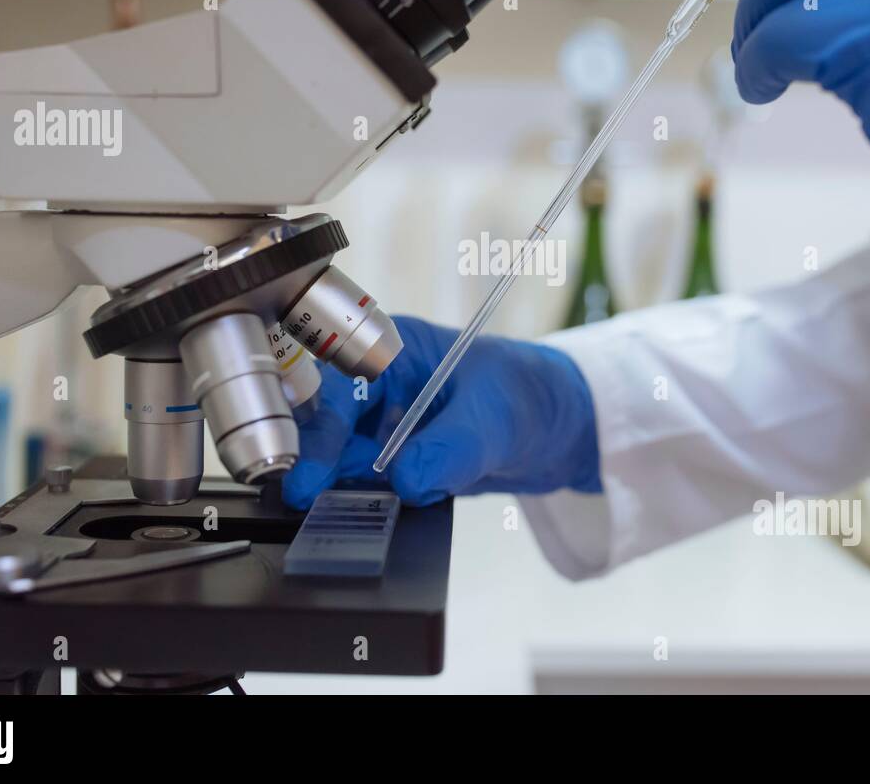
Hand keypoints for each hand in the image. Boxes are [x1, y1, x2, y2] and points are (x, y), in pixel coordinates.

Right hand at [281, 316, 600, 508]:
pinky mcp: (397, 461)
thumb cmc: (532, 394)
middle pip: (326, 426)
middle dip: (316, 463)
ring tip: (337, 516)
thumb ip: (449, 450)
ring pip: (340, 460)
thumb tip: (405, 482)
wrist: (564, 428)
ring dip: (339, 488)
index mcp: (392, 351)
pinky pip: (366, 485)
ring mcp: (386, 426)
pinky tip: (365, 518)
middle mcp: (380, 386)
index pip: (337, 389)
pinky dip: (365, 503)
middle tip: (305, 502)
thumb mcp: (494, 419)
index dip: (318, 433)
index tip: (307, 476)